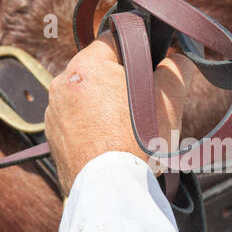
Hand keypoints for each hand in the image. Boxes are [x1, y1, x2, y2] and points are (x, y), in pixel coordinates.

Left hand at [45, 35, 194, 193]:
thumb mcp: (169, 100)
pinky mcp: (53, 140)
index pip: (113, 40)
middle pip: (99, 70)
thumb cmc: (138, 142)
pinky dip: (93, 128)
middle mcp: (62, 85)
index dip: (138, 52)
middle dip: (121, 82)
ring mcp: (53, 114)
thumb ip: (176, 68)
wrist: (110, 191)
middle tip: (144, 105)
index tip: (151, 71)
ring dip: (105, 106)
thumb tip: (178, 56)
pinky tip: (112, 145)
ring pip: (87, 98)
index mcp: (86, 66)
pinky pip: (77, 123)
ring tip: (128, 130)